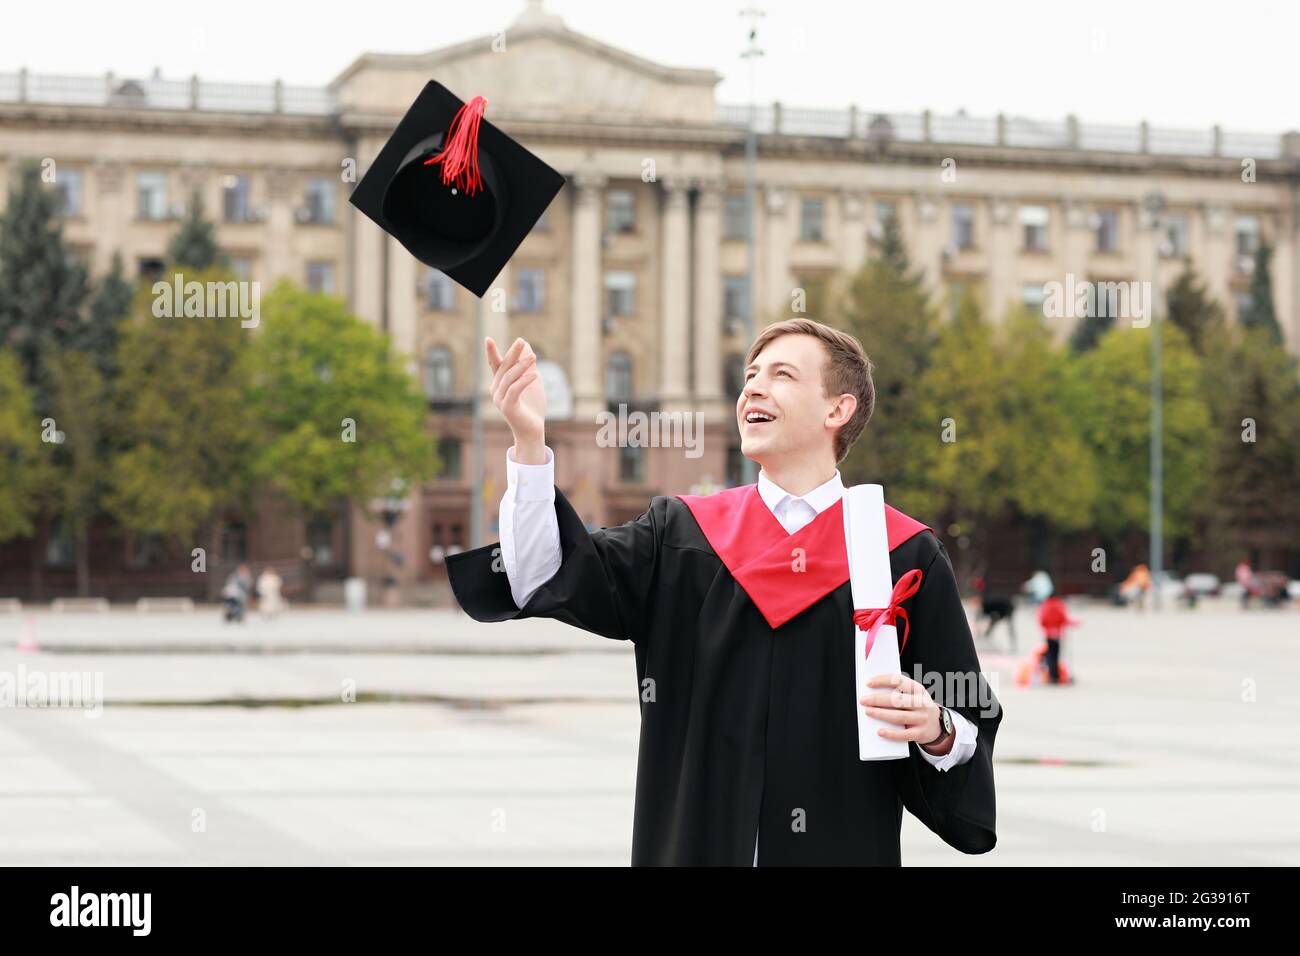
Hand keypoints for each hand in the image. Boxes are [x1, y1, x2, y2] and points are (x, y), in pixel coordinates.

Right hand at [486, 336, 545, 462]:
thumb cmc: (532, 407)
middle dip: (512, 354)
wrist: (532, 430)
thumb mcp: (532, 381)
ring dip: (522, 366)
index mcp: (499, 383)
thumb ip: (528, 365)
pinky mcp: (507, 408)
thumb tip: (527, 345)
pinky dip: (524, 381)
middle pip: (503, 368)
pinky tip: (534, 374)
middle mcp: (496, 390)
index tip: (488, 339)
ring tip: (534, 357)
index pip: (495, 365)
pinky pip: (514, 390)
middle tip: (521, 341)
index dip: (491, 352)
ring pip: (509, 378)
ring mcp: (500, 399)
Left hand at [860, 673, 950, 753]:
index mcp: (918, 689)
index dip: (883, 680)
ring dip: (881, 714)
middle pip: (897, 700)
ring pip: (899, 716)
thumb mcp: (913, 695)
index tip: (868, 683)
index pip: (899, 681)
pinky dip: (891, 733)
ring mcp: (922, 718)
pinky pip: (904, 734)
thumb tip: (872, 693)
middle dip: (878, 699)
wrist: (937, 725)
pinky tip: (880, 731)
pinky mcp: (921, 733)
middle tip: (863, 700)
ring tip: (867, 712)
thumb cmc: (918, 707)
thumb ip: (898, 692)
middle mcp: (921, 703)